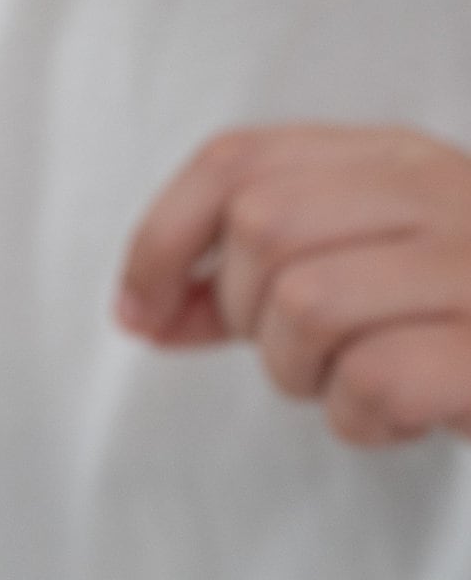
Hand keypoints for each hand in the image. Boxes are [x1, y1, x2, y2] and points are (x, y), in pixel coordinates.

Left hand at [119, 125, 470, 445]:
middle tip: (302, 354)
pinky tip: (411, 415)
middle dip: (247, 315)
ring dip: (305, 373)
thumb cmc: (463, 322)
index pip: (239, 159)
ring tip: (360, 382)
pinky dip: (365, 420)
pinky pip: (376, 380)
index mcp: (404, 159)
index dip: (164, 236)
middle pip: (264, 228)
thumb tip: (145, 307)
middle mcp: (451, 192)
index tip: (141, 308)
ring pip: (308, 304)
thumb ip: (260, 278)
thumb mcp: (370, 271)